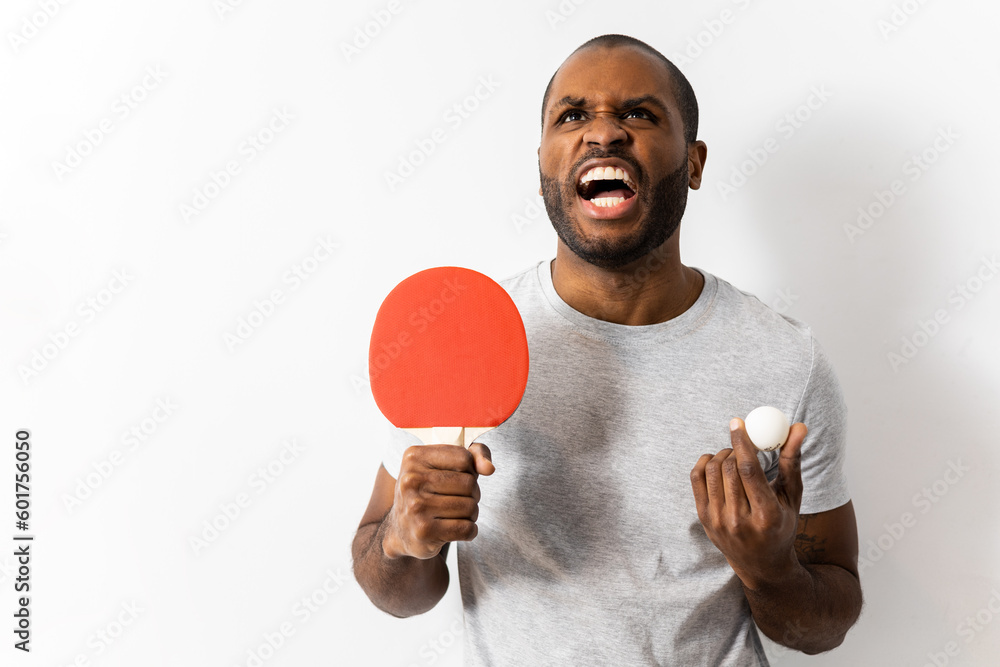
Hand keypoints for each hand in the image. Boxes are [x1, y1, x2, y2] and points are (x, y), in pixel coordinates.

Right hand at [382, 442, 493, 559]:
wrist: (401, 532)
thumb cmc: (427, 492)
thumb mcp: (443, 464)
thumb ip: (474, 454)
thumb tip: (489, 468)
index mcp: (414, 457)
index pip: (464, 458)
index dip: (470, 470)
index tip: (458, 477)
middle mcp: (411, 480)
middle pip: (469, 483)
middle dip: (472, 494)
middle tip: (458, 499)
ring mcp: (415, 507)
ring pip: (470, 507)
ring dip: (471, 514)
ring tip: (456, 514)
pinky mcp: (424, 531)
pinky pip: (467, 529)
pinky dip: (469, 531)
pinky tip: (456, 529)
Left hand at [690, 418, 806, 588]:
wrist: (761, 564)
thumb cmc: (781, 525)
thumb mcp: (792, 496)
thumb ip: (792, 460)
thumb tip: (797, 426)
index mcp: (766, 515)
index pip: (748, 470)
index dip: (741, 443)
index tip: (737, 423)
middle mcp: (739, 521)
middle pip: (729, 469)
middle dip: (734, 449)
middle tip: (742, 446)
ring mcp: (718, 522)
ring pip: (712, 471)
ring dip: (722, 456)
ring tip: (733, 458)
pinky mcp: (704, 519)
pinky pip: (697, 479)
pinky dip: (705, 463)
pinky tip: (717, 463)